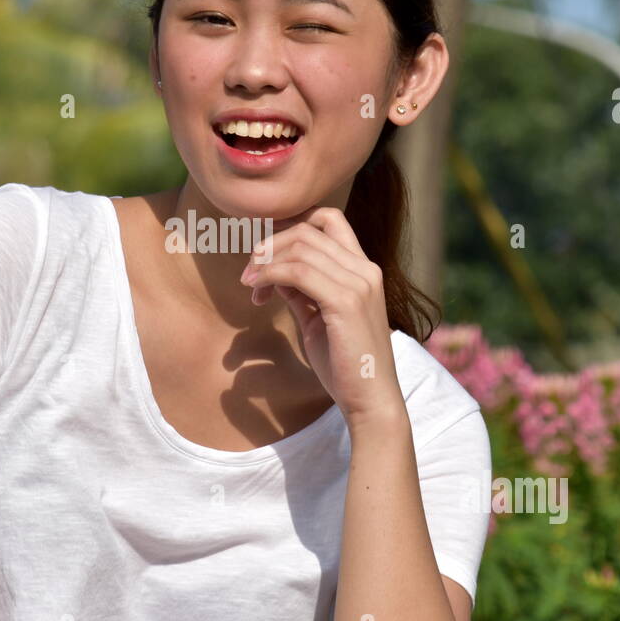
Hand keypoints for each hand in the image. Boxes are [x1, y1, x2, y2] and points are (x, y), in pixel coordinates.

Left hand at [240, 207, 405, 422]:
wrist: (370, 400)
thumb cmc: (345, 365)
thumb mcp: (318, 319)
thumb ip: (302, 292)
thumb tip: (276, 273)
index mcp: (364, 270)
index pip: (328, 220)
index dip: (291, 226)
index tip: (265, 252)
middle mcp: (366, 270)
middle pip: (308, 230)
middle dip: (270, 245)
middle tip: (249, 272)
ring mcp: (359, 283)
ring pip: (301, 247)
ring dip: (265, 261)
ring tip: (249, 284)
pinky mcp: (346, 302)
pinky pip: (298, 271)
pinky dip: (270, 275)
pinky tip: (257, 293)